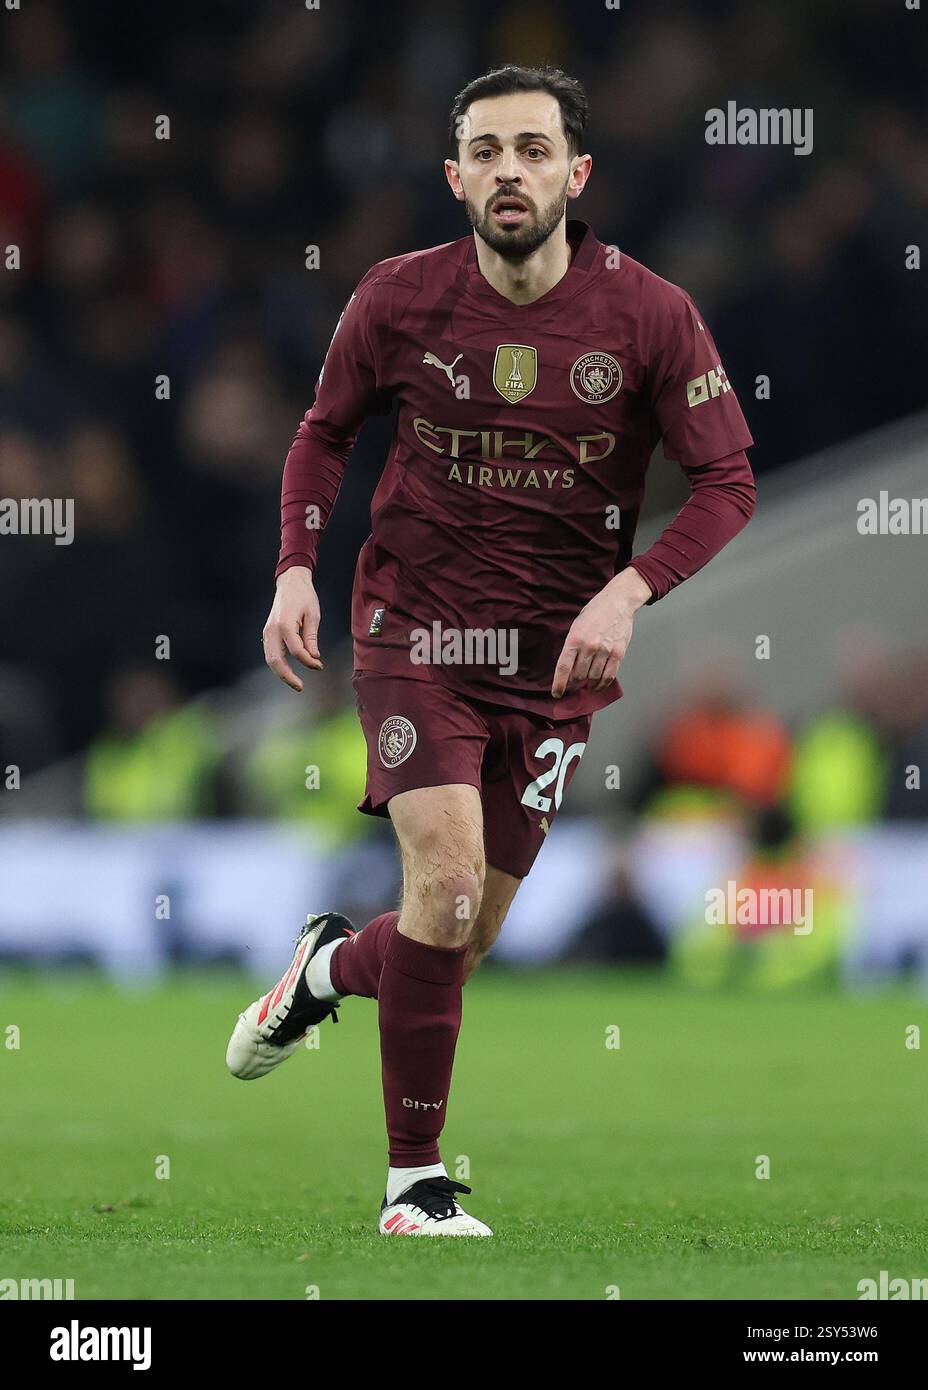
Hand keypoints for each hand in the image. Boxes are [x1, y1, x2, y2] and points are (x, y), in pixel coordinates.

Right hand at [262, 567, 323, 691]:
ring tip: (295, 683)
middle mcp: (272, 630)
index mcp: (285, 624)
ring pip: (270, 659)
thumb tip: (313, 657)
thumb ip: (311, 638)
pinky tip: (288, 671)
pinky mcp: (267, 633)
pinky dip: (277, 665)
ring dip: (281, 673)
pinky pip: (270, 653)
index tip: (320, 666)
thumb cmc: (304, 596)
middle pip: (275, 661)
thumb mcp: (313, 615)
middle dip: (287, 677)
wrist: (290, 583)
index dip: (309, 662)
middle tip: (300, 687)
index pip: (297, 651)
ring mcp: (267, 632)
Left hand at [551, 567, 651, 698]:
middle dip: (575, 682)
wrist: (617, 602)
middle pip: (579, 675)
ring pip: (593, 677)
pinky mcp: (618, 653)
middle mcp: (589, 646)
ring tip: (587, 684)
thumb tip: (569, 670)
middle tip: (574, 683)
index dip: (559, 684)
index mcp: (574, 639)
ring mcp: (605, 651)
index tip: (556, 693)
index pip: (564, 667)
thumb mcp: (576, 626)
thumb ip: (572, 647)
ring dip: (589, 684)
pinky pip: (609, 676)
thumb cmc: (595, 613)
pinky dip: (602, 684)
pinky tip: (598, 686)